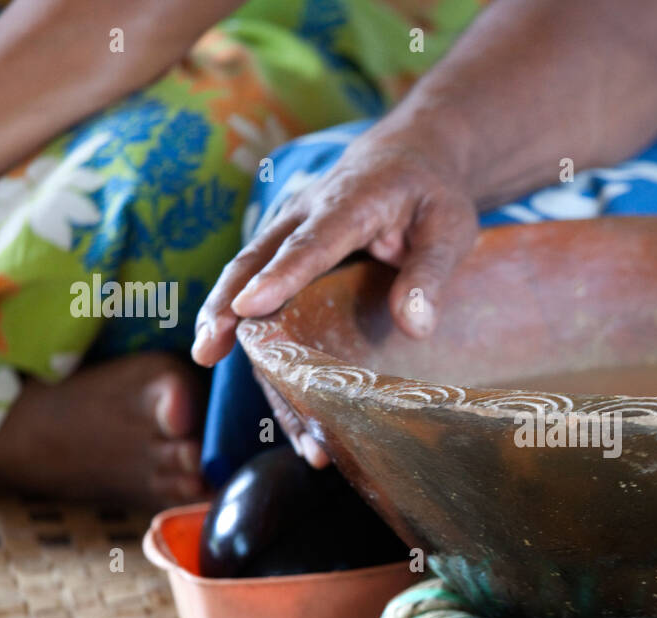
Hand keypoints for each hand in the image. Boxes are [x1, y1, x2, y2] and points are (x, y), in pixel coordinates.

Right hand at [191, 127, 478, 463]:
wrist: (410, 159)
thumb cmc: (432, 193)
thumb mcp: (450, 226)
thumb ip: (430, 272)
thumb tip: (415, 326)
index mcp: (346, 203)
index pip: (307, 243)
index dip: (277, 277)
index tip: (246, 309)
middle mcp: (302, 216)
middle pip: (251, 266)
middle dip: (225, 312)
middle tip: (206, 355)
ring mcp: (285, 237)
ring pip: (245, 289)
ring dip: (242, 347)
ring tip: (272, 419)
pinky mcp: (283, 261)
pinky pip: (261, 306)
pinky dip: (264, 354)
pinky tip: (288, 413)